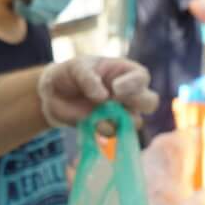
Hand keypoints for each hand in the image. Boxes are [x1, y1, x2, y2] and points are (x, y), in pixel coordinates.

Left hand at [39, 57, 157, 129]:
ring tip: (96, 117)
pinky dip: (103, 133)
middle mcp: (129, 94)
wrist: (54, 94)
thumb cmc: (71, 74)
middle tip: (116, 102)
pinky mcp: (109, 129)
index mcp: (126, 73)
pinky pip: (115, 135)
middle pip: (150, 102)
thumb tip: (102, 97)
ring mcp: (121, 113)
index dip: (133, 84)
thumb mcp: (77, 68)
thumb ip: (88, 78)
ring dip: (118, 121)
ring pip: (135, 122)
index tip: (116, 88)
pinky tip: (90, 126)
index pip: (142, 78)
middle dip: (139, 104)